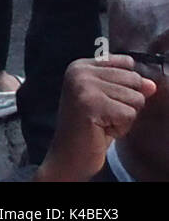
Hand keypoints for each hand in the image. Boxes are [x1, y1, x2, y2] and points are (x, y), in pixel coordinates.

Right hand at [36, 56, 155, 182]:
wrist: (69, 157)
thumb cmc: (89, 129)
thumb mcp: (110, 101)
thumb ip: (129, 88)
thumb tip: (151, 86)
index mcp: (82, 66)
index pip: (127, 63)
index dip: (127, 87)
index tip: (107, 102)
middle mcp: (80, 71)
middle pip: (133, 80)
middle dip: (127, 104)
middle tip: (104, 115)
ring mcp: (84, 86)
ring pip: (134, 98)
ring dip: (124, 118)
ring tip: (102, 123)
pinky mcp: (91, 104)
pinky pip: (129, 114)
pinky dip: (121, 128)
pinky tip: (102, 130)